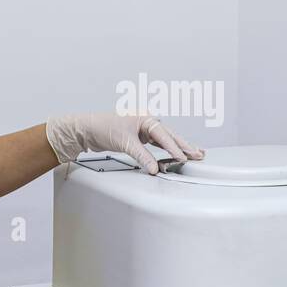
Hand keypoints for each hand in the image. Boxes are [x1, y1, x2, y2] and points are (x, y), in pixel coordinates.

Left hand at [45, 113, 204, 174]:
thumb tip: (154, 168)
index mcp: (145, 118)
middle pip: (170, 136)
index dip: (175, 147)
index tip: (184, 157)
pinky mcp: (139, 138)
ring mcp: (143, 130)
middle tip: (199, 154)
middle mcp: (147, 122)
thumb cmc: (103, 127)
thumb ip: (142, 156)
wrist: (87, 129)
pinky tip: (175, 155)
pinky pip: (157, 145)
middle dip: (184, 146)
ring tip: (194, 154)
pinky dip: (166, 150)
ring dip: (178, 148)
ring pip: (165, 140)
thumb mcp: (125, 143)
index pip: (164, 135)